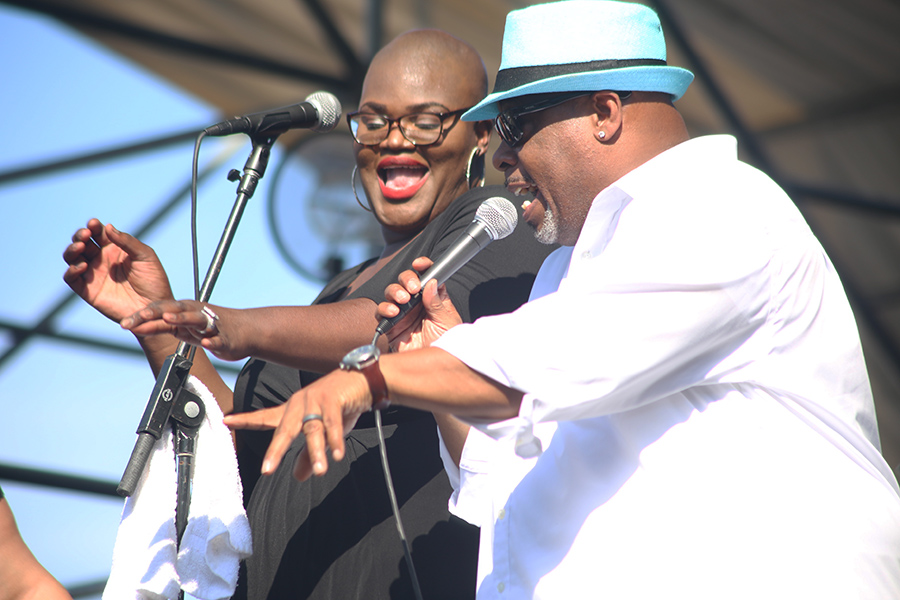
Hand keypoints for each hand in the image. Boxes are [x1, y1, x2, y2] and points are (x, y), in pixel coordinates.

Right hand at [62, 219, 173, 321]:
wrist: (154, 308)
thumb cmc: (154, 281)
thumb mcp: (145, 256)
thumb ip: (128, 242)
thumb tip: (108, 227)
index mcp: (115, 249)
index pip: (98, 233)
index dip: (93, 227)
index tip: (94, 223)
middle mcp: (102, 260)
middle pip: (82, 243)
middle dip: (80, 235)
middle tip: (85, 234)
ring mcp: (94, 275)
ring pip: (73, 258)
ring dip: (72, 250)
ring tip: (80, 246)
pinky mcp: (88, 291)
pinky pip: (72, 279)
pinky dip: (72, 270)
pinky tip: (82, 266)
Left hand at [119, 300, 250, 359]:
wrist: (244, 331)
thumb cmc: (209, 328)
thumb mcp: (181, 328)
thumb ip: (160, 327)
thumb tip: (136, 326)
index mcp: (184, 310)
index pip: (160, 310)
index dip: (142, 316)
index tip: (125, 324)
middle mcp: (196, 313)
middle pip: (174, 310)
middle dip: (157, 313)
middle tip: (141, 316)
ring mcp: (211, 325)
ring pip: (196, 319)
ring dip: (183, 318)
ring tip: (170, 319)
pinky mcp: (225, 338)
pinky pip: (218, 339)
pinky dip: (212, 340)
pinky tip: (207, 342)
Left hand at [224, 368, 372, 479]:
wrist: (362, 380)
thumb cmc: (339, 406)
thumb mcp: (322, 432)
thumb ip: (308, 454)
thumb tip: (298, 477)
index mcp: (293, 410)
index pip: (266, 416)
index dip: (247, 420)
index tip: (227, 421)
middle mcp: (301, 403)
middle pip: (285, 429)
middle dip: (276, 449)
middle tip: (267, 470)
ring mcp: (317, 400)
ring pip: (312, 429)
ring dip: (317, 451)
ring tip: (320, 471)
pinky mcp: (335, 399)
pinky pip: (334, 422)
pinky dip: (336, 439)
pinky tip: (337, 455)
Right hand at [377, 256, 462, 351]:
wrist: (433, 369)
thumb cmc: (445, 346)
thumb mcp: (447, 323)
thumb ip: (438, 303)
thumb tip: (430, 283)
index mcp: (433, 299)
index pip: (426, 276)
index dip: (423, 267)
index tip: (420, 264)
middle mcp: (416, 304)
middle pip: (405, 281)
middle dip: (406, 279)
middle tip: (412, 288)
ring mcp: (402, 314)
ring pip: (391, 293)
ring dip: (395, 292)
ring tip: (402, 300)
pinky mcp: (390, 327)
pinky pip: (381, 313)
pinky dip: (385, 309)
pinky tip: (394, 313)